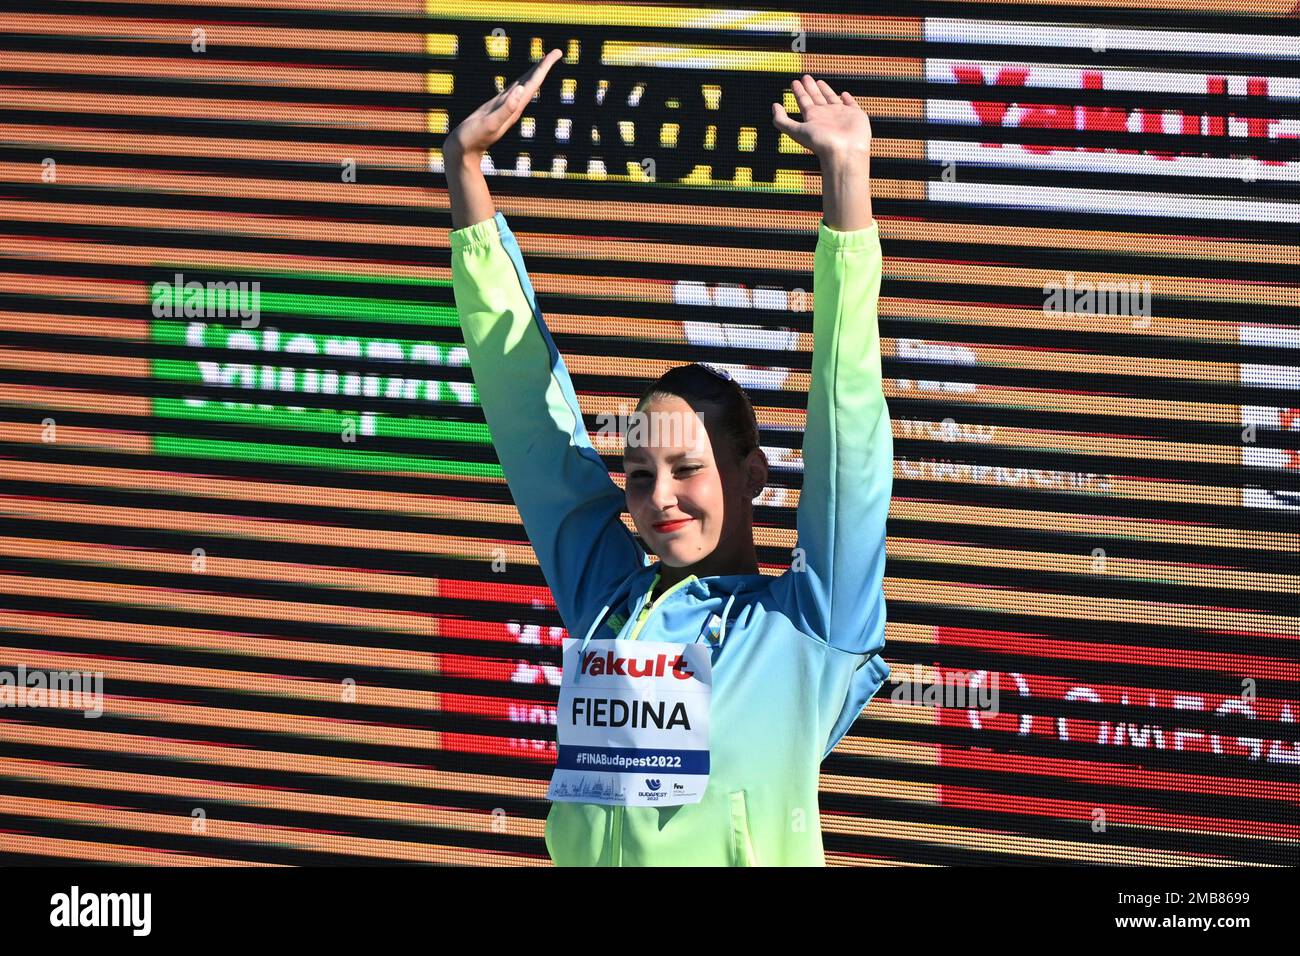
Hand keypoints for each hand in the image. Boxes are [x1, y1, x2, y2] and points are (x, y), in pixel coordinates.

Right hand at [444, 48, 563, 160]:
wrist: (462, 152)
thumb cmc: (473, 139)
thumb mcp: (490, 124)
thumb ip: (506, 109)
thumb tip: (521, 90)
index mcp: (514, 108)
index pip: (533, 83)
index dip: (544, 67)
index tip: (557, 53)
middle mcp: (513, 107)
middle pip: (532, 82)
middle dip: (543, 67)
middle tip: (557, 52)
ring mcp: (504, 107)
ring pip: (523, 86)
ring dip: (533, 74)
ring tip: (543, 62)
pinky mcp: (495, 108)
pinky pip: (511, 91)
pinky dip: (519, 83)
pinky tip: (521, 82)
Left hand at [771, 75, 871, 162]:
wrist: (844, 152)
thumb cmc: (821, 143)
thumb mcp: (796, 131)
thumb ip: (782, 120)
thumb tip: (774, 106)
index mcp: (813, 118)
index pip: (803, 101)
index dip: (798, 91)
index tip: (795, 82)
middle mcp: (826, 116)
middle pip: (816, 98)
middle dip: (810, 88)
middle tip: (805, 77)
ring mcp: (840, 115)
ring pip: (831, 98)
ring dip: (825, 90)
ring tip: (820, 81)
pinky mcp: (855, 115)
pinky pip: (851, 104)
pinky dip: (847, 98)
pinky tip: (844, 93)